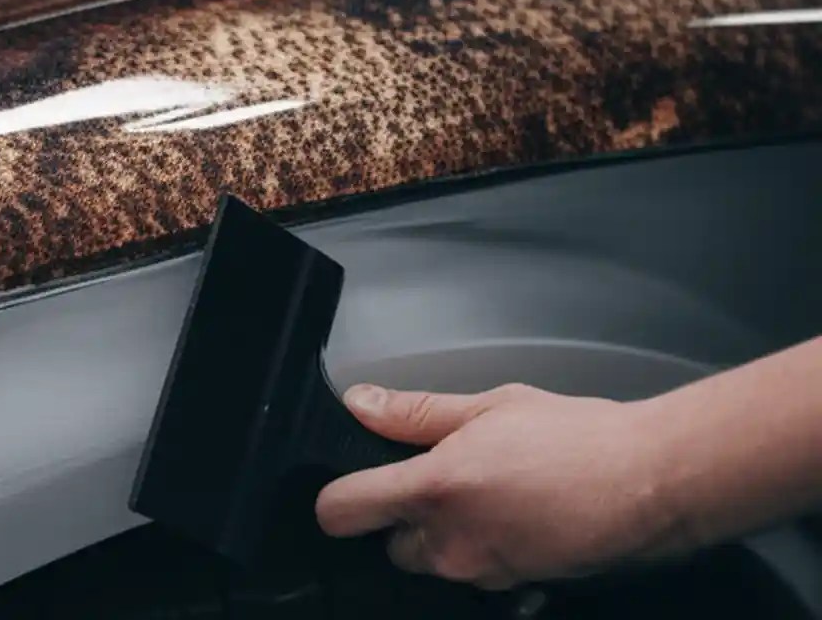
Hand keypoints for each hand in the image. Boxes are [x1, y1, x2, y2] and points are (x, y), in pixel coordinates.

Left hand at [315, 383, 692, 589]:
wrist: (653, 482)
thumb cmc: (578, 438)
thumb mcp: (489, 405)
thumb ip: (415, 412)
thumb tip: (361, 403)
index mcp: (435, 489)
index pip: (343, 512)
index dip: (336, 498)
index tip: (350, 486)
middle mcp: (451, 542)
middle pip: (390, 544)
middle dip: (404, 517)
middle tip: (444, 478)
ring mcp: (483, 572)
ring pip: (434, 561)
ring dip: (446, 535)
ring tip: (491, 491)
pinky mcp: (515, 587)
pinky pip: (476, 572)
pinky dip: (483, 548)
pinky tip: (516, 514)